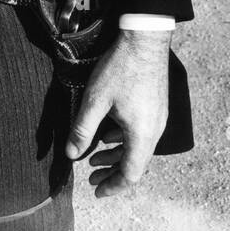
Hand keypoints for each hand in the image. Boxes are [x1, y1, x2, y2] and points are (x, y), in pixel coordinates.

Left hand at [64, 28, 169, 195]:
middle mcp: (155, 130)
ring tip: (95, 156)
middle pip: (135, 163)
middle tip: (92, 177)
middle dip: (112, 172)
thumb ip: (82, 130)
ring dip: (116, 155)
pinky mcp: (156, 105)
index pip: (130, 174)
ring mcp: (158, 117)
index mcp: (142, 135)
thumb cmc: (121, 68)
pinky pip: (141, 132)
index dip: (113, 187)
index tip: (97, 192)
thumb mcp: (95, 100)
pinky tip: (108, 132)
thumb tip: (72, 154)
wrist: (145, 38)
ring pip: (138, 147)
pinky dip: (124, 139)